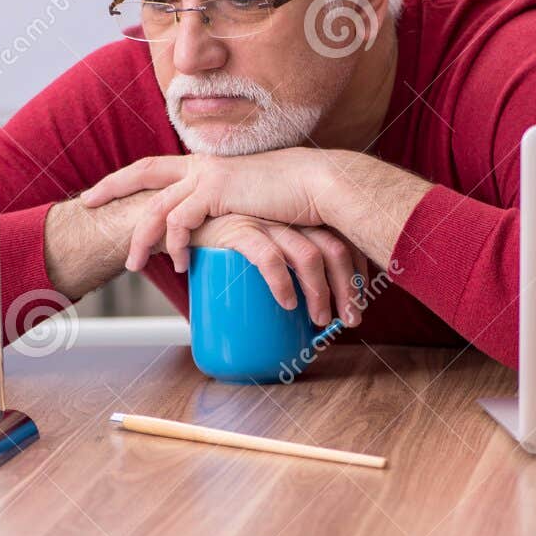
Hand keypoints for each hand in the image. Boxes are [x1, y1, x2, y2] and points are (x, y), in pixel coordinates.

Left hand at [80, 149, 329, 271]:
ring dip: (139, 236)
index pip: (158, 167)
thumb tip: (226, 230)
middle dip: (111, 186)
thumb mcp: (255, 203)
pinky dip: (172, 245)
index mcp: (208, 165)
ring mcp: (207, 175)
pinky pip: (179, 221)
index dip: (129, 177)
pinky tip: (176, 264)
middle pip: (143, 171)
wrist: (320, 185)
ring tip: (133, 264)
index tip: (104, 188)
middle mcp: (203, 165)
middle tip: (86, 202)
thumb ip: (235, 211)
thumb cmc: (295, 199)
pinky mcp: (216, 191)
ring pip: (156, 205)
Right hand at [189, 215, 367, 327]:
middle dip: (348, 289)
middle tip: (349, 321)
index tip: (361, 300)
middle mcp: (288, 214)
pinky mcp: (240, 229)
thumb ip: (281, 262)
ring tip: (320, 320)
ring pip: (308, 256)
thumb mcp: (259, 244)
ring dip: (321, 292)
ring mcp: (266, 221)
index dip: (358, 270)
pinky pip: (270, 258)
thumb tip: (302, 312)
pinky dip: (283, 284)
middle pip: (334, 249)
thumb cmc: (221, 239)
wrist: (174, 217)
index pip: (343, 238)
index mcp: (299, 215)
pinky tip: (288, 304)